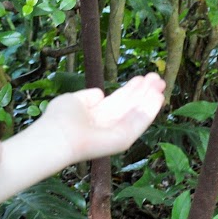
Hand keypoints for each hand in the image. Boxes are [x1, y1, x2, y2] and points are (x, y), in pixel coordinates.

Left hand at [43, 73, 166, 164]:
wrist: (57, 137)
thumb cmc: (59, 120)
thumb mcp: (74, 100)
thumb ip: (88, 97)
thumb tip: (101, 93)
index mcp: (96, 117)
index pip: (118, 101)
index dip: (131, 89)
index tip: (142, 77)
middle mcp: (108, 125)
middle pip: (130, 107)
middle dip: (144, 92)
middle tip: (158, 78)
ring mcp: (115, 134)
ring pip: (137, 115)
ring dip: (150, 100)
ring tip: (160, 84)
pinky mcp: (122, 141)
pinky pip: (138, 124)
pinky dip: (149, 111)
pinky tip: (157, 97)